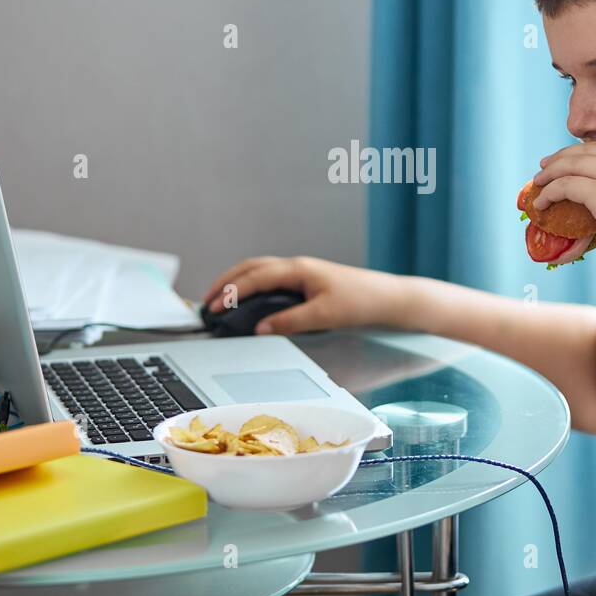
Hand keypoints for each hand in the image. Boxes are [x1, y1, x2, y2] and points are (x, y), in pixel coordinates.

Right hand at [198, 255, 408, 334]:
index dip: (232, 292)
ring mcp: (302, 272)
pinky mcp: (307, 281)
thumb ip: (290, 321)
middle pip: (251, 267)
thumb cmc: (360, 302)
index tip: (214, 306)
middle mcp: (297, 267)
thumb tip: (260, 329)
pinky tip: (250, 299)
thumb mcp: (324, 315)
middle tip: (207, 299)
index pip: (256, 277)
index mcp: (298, 269)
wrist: (387, 299)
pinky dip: (253, 285)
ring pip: (260, 270)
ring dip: (238, 281)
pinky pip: (271, 278)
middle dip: (226, 281)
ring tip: (221, 297)